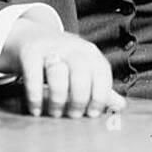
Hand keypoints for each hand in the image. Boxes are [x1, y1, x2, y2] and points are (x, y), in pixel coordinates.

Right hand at [0, 18, 125, 118]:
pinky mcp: (30, 53)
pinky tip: (36, 110)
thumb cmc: (63, 59)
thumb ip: (100, 87)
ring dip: (57, 99)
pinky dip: (35, 96)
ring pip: (58, 74)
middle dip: (79, 99)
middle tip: (74, 115)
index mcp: (90, 53)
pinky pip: (33, 76)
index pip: (101, 74)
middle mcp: (73, 48)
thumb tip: (121, 106)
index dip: (100, 96)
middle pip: (81, 74)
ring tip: (55, 113)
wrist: (30, 36)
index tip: (93, 114)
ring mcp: (50, 48)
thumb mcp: (84, 68)